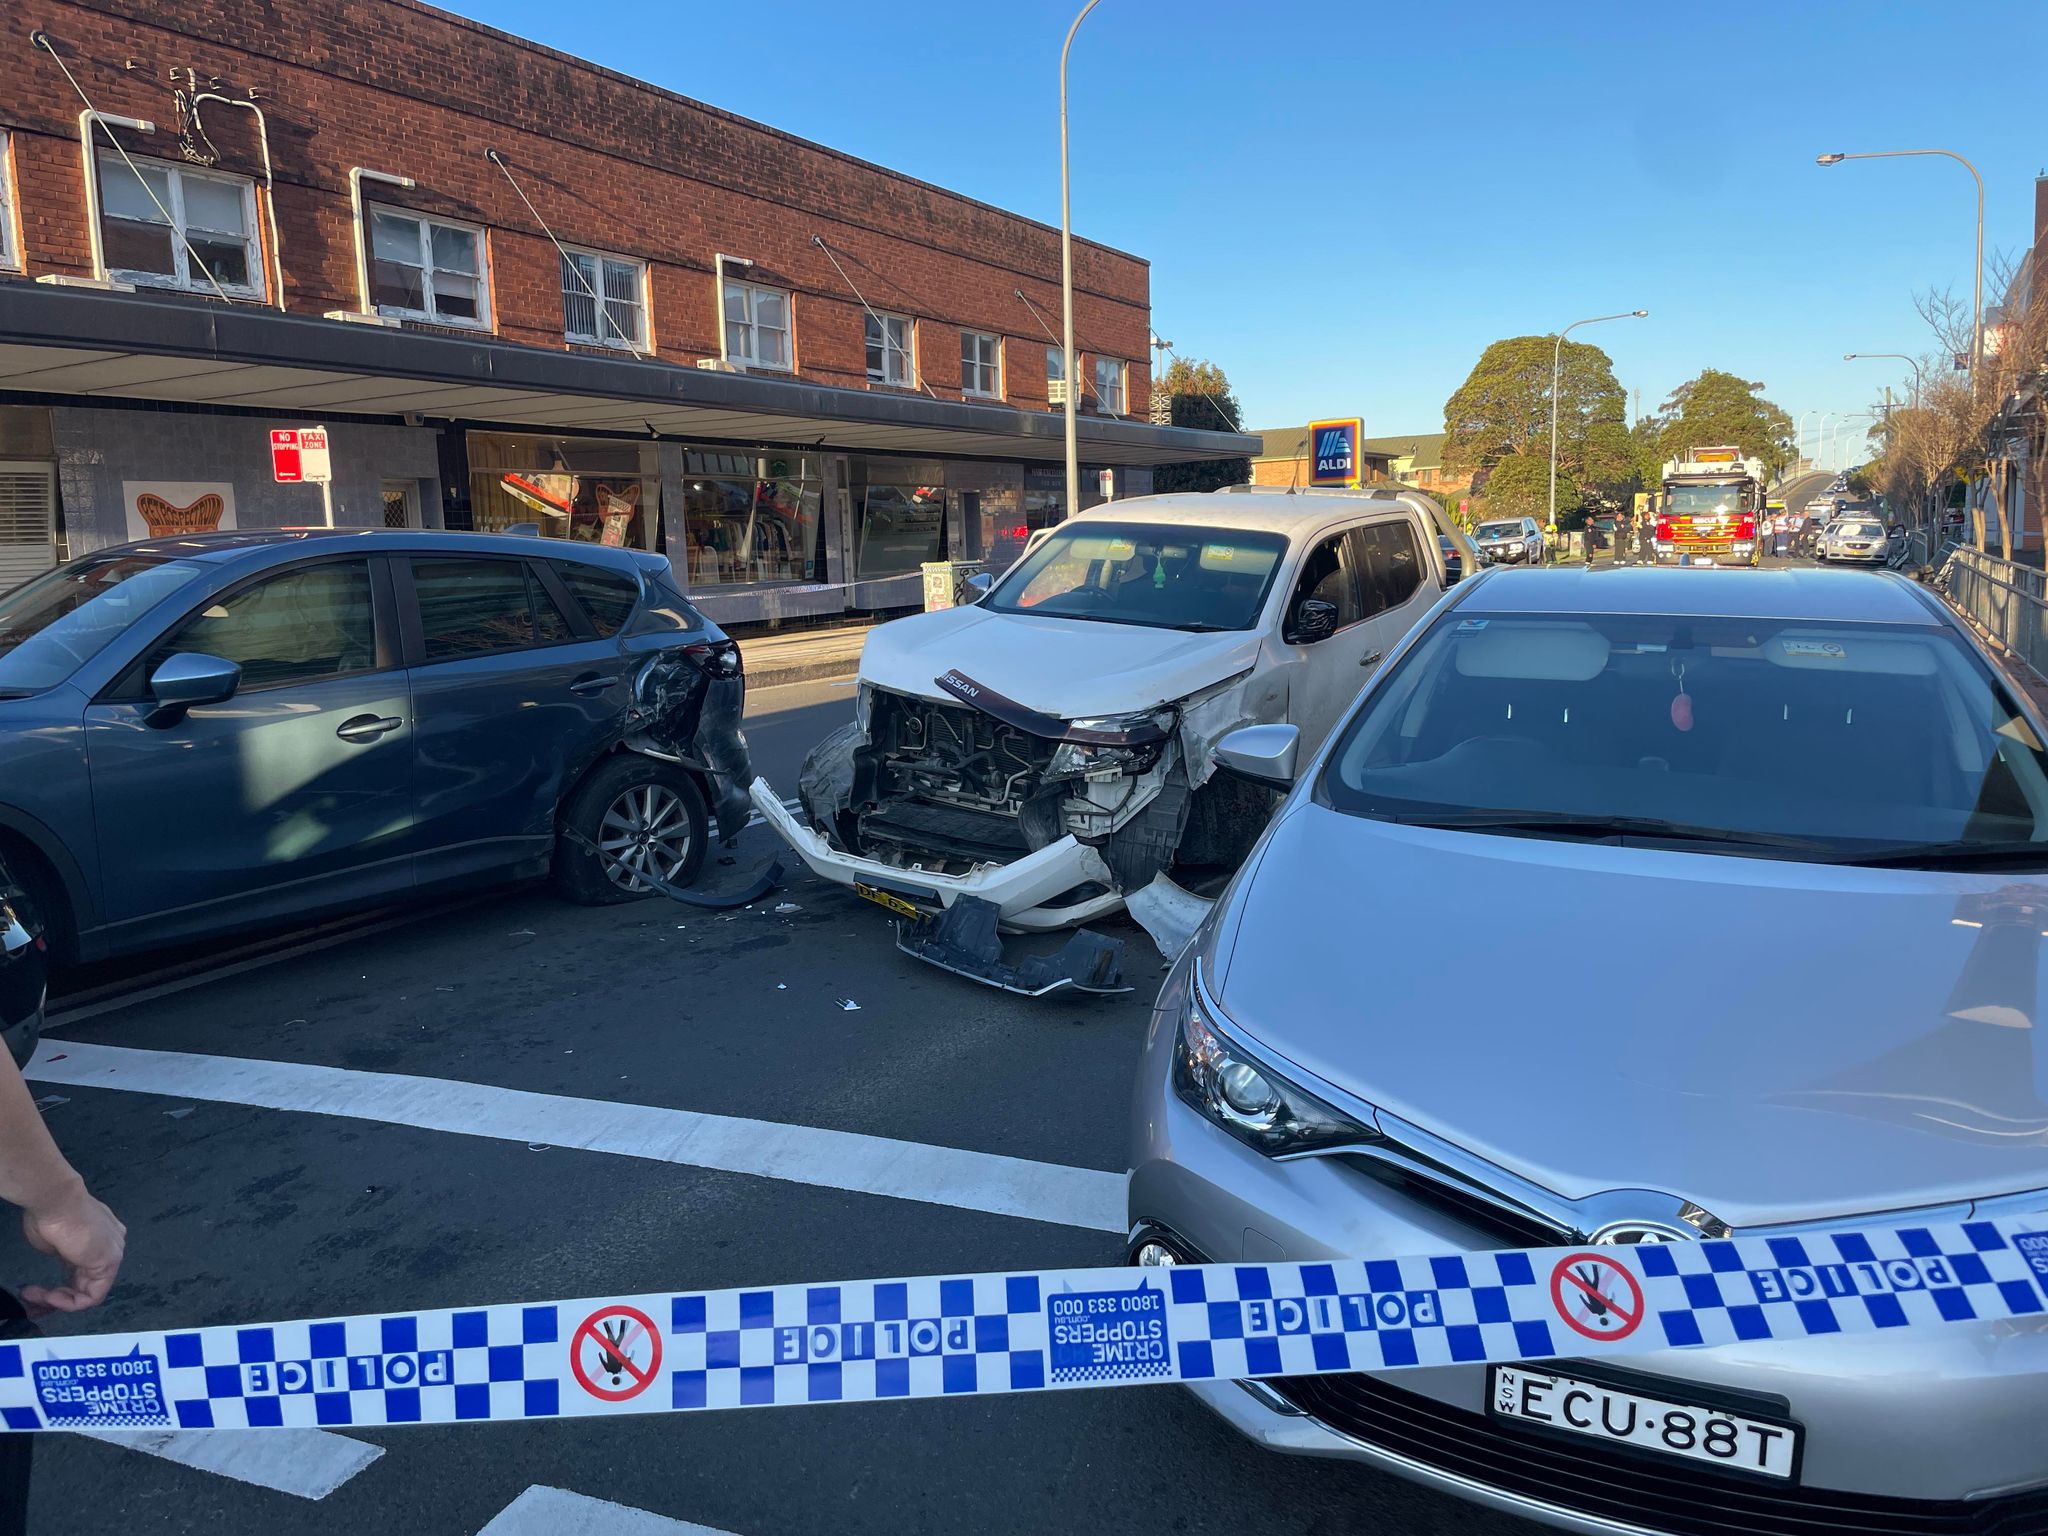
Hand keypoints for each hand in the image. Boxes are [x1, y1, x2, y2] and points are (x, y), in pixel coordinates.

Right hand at [20, 1180, 124, 1315]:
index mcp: (101, 1239)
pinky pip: (93, 1295)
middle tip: (31, 1297)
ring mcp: (113, 1253)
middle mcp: (112, 1246)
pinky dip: (70, 1303)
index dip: (61, 1288)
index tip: (33, 1290)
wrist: (56, 1200)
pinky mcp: (110, 1262)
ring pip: (90, 1292)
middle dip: (57, 1297)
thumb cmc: (51, 1216)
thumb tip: (63, 1259)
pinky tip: (50, 1297)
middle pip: (88, 1285)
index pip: (84, 1273)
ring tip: (34, 1296)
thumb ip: (64, 1254)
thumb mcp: (56, 1242)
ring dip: (59, 1301)